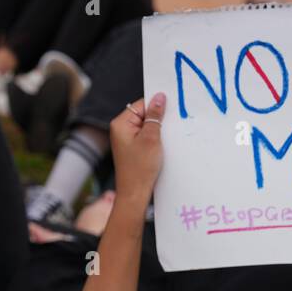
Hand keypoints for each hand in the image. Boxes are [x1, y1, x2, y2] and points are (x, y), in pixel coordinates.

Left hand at [110, 92, 165, 207]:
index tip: (170, 110)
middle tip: (169, 128)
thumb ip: (155, 115)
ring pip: (147, 126)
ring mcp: (126, 140)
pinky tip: (161, 146)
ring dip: (158, 130)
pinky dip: (155, 139)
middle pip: (144, 114)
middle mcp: (120, 130)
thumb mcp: (151, 137)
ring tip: (163, 141)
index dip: (156, 107)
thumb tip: (159, 97)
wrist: (134, 193)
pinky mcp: (132, 148)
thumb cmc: (140, 167)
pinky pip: (145, 137)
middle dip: (158, 119)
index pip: (141, 104)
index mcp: (120, 123)